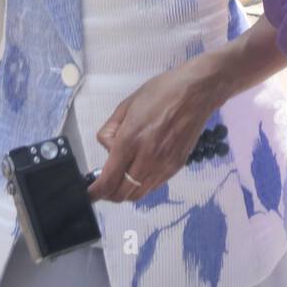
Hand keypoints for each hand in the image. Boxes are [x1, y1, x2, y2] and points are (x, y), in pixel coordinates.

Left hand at [86, 61, 220, 202]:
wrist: (198, 91)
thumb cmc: (162, 91)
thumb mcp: (127, 104)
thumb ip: (111, 129)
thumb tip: (109, 149)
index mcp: (130, 140)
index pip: (107, 180)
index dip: (94, 192)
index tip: (89, 193)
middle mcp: (146, 158)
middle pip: (121, 194)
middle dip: (108, 194)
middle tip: (104, 184)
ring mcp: (163, 165)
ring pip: (138, 194)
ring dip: (125, 191)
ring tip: (122, 178)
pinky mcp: (176, 166)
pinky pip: (154, 186)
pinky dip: (142, 185)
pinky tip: (141, 171)